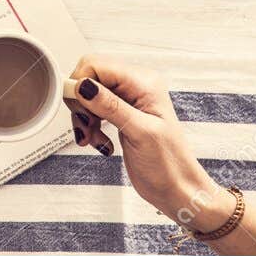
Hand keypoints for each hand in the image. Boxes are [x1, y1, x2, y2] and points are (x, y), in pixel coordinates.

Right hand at [64, 57, 213, 220]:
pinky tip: (100, 142)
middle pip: (89, 78)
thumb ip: (111, 106)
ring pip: (88, 95)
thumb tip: (84, 85)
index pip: (97, 65)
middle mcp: (135, 87)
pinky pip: (93, 110)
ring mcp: (128, 101)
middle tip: (86, 127)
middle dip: (81, 104)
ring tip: (92, 138)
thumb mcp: (140, 133)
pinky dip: (90, 126)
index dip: (81, 84)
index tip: (78, 109)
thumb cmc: (169, 165)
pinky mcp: (121, 115)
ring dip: (84, 119)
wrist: (177, 189)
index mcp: (144, 83)